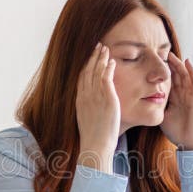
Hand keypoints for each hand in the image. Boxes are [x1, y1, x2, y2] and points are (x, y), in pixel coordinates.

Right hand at [75, 43, 119, 172]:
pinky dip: (108, 68)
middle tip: (97, 46)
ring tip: (105, 49)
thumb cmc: (93, 138)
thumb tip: (92, 109)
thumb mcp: (86, 120)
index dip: (85, 65)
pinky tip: (112, 61)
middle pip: (87, 70)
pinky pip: (106, 78)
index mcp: (79, 100)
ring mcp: (95, 96)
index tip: (89, 57)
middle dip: (92, 57)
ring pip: (96, 71)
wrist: (95, 145)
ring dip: (101, 58)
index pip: (81, 77)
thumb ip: (89, 110)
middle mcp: (85, 95)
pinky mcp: (107, 99)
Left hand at [160, 52, 192, 149]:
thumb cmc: (177, 131)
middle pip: (176, 75)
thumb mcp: (162, 116)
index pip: (168, 81)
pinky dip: (192, 71)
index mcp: (174, 98)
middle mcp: (183, 94)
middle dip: (169, 65)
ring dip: (178, 64)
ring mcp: (190, 95)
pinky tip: (187, 61)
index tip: (151, 63)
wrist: (188, 141)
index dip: (161, 72)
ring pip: (184, 75)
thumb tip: (143, 100)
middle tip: (160, 53)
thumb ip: (156, 107)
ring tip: (171, 54)